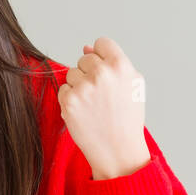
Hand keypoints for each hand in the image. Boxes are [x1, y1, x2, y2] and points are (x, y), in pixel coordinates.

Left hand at [57, 37, 151, 179]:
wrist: (118, 151)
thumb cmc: (127, 118)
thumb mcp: (132, 86)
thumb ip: (113, 62)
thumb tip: (86, 47)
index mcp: (121, 66)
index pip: (102, 43)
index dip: (102, 57)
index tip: (105, 73)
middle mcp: (102, 74)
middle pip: (84, 58)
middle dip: (89, 74)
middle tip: (101, 97)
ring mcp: (84, 87)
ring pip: (71, 74)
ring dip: (78, 87)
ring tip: (93, 106)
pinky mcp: (69, 101)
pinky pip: (63, 89)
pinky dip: (70, 100)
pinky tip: (84, 113)